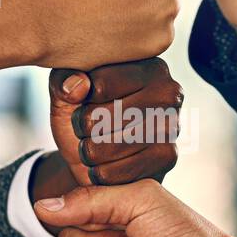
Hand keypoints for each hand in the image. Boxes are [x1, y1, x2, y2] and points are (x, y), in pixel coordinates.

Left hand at [48, 58, 182, 186]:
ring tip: (94, 146)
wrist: (99, 156)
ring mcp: (172, 124)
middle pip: (103, 115)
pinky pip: (119, 170)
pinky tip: (105, 166)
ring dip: (89, 151)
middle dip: (83, 128)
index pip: (99, 84)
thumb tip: (78, 87)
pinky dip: (101, 173)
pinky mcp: (168, 156)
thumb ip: (64, 79)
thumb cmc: (86, 114)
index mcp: (146, 63)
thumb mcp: (67, 89)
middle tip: (88, 128)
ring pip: (108, 145)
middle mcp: (168, 90)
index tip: (86, 101)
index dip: (79, 99)